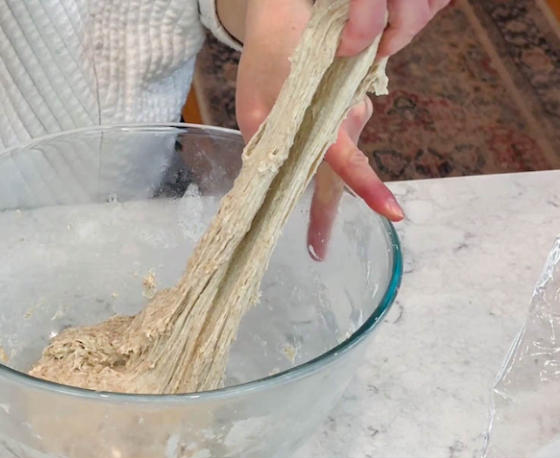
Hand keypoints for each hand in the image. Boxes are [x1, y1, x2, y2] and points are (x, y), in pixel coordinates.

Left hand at [217, 0, 442, 257]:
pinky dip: (321, 160)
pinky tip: (303, 160)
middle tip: (318, 248)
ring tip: (307, 222)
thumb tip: (263, 179)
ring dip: (320, 187)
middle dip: (326, 214)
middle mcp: (350, 118)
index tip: (392, 212)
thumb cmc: (269, 60)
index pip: (348, 158)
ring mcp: (355, 114)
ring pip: (340, 160)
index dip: (368, 187)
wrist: (288, 20)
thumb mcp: (253, 102)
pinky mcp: (350, 112)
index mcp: (329, 117)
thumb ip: (263, 137)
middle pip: (342, 175)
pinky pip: (339, 145)